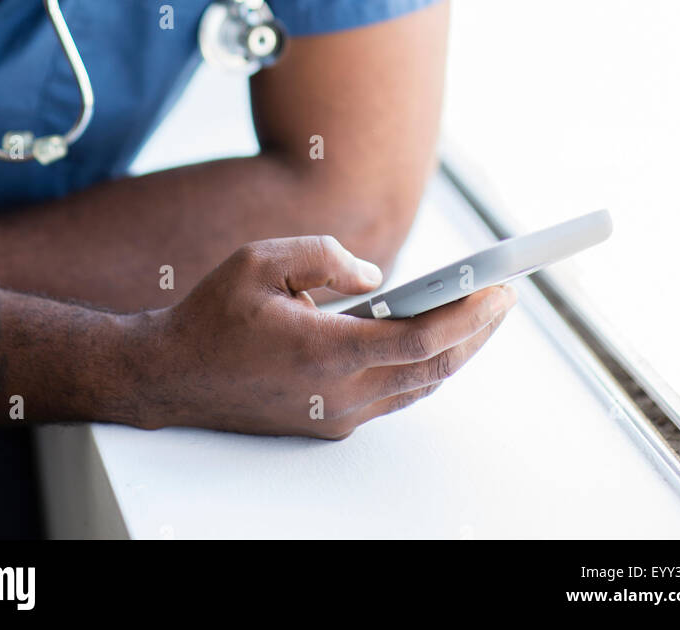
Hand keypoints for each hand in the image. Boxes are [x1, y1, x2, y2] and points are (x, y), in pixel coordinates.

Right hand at [125, 235, 515, 437]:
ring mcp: (338, 416)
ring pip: (419, 386)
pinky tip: (437, 336)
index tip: (502, 288)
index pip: (420, 340)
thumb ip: (324, 256)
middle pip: (433, 368)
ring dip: (457, 350)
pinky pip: (396, 394)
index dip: (469, 316)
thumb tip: (376, 277)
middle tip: (507, 295)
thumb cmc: (213, 314)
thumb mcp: (261, 259)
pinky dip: (426, 365)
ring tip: (484, 311)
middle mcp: (340, 395)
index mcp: (325, 353)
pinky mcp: (331, 422)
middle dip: (478, 331)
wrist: (172, 375)